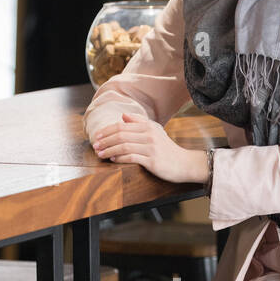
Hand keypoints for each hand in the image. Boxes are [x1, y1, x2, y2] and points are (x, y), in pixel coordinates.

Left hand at [91, 114, 207, 185]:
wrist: (184, 163)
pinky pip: (132, 158)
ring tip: (100, 154)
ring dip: (109, 150)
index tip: (97, 136)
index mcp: (148, 126)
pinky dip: (120, 158)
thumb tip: (123, 116)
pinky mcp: (153, 161)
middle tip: (95, 146)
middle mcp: (149, 134)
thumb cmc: (166, 148)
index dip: (107, 130)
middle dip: (105, 140)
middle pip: (121, 135)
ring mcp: (151, 148)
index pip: (122, 125)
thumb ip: (139, 122)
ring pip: (124, 146)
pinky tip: (113, 160)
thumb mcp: (155, 131)